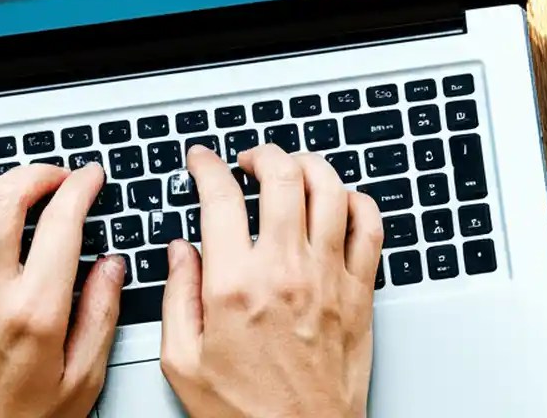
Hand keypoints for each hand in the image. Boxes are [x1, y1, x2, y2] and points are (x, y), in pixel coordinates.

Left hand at [0, 163, 124, 417]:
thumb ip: (101, 315)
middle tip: (56, 179)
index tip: (90, 178)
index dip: (81, 186)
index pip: (63, 220)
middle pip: (6, 196)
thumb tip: (113, 266)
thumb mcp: (82, 382)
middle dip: (38, 173)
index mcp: (36, 311)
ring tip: (16, 192)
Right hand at [161, 145, 383, 417]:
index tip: (203, 162)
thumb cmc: (246, 414)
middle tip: (249, 160)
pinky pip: (369, 225)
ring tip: (292, 169)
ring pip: (330, 189)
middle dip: (261, 154)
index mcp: (235, 286)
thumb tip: (180, 252)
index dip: (207, 167)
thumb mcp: (184, 362)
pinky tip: (338, 201)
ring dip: (308, 165)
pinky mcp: (359, 291)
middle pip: (282, 175)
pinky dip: (356, 200)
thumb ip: (177, 297)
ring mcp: (328, 277)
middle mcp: (286, 272)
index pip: (221, 198)